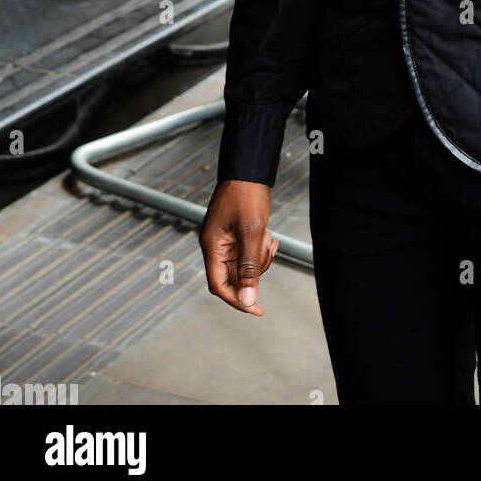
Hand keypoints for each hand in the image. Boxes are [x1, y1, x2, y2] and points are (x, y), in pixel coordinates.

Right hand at [199, 179, 277, 314]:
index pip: (219, 286)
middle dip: (255, 270)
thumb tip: (248, 299)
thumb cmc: (246, 195)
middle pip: (234, 277)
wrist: (249, 170)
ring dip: (260, 258)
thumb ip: (249, 267)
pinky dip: (260, 249)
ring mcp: (225, 241)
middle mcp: (215, 246)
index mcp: (212, 246)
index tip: (256, 310)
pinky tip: (268, 236)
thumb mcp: (251, 232)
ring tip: (268, 238)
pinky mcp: (235, 236)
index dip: (237, 301)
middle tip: (267, 249)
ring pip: (244, 266)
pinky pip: (248, 254)